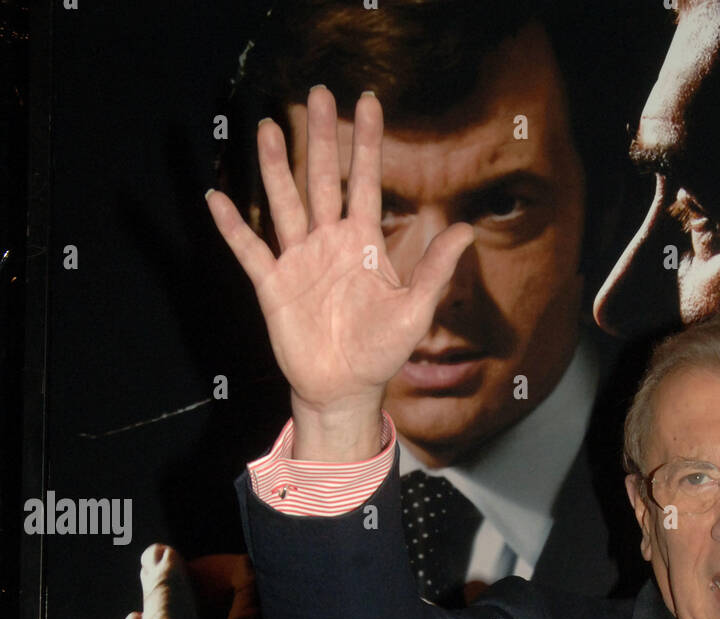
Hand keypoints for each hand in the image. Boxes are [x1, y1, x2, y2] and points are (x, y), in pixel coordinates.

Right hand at [205, 88, 474, 460]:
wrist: (345, 389)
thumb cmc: (381, 352)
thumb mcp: (415, 311)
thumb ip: (434, 270)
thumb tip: (465, 230)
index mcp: (363, 243)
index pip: (364, 182)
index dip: (367, 144)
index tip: (369, 101)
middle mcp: (329, 242)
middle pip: (322, 180)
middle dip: (321, 138)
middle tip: (317, 92)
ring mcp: (299, 260)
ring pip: (285, 203)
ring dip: (276, 168)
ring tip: (269, 128)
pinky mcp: (273, 285)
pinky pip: (249, 251)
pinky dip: (232, 227)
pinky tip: (217, 199)